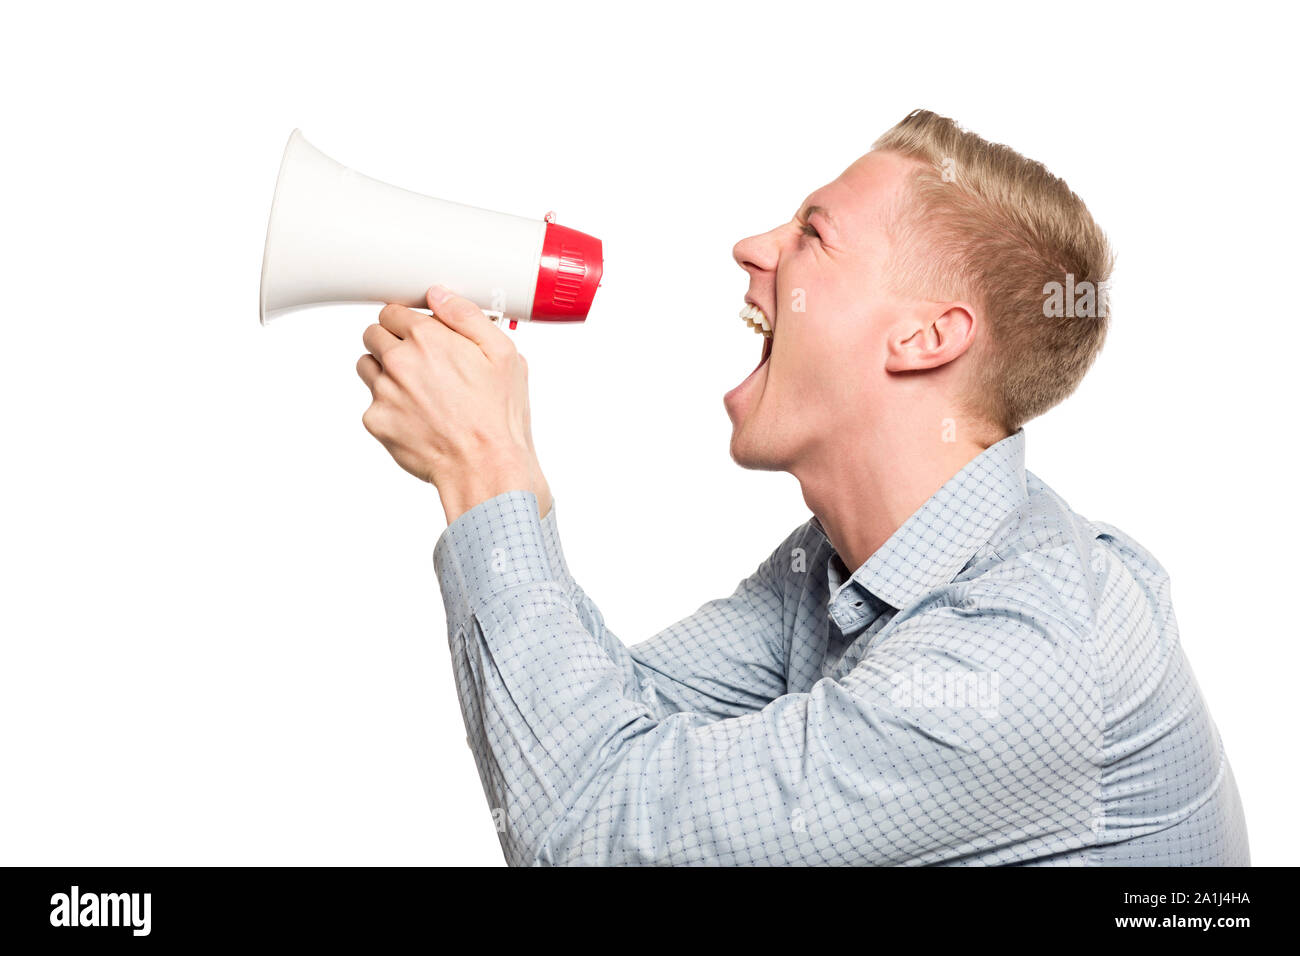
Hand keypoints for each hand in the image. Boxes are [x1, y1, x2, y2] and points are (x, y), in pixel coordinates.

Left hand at [356, 285, 552, 523]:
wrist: (485, 468)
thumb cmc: (497, 417)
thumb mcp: (503, 354)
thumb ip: (467, 316)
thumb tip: (439, 295)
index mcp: (428, 338)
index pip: (392, 311)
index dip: (406, 320)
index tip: (417, 332)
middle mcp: (400, 361)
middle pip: (373, 334)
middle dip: (391, 341)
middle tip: (417, 360)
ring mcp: (383, 392)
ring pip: (366, 367)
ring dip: (384, 371)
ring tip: (415, 389)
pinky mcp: (376, 421)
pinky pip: (372, 404)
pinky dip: (389, 407)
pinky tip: (416, 417)